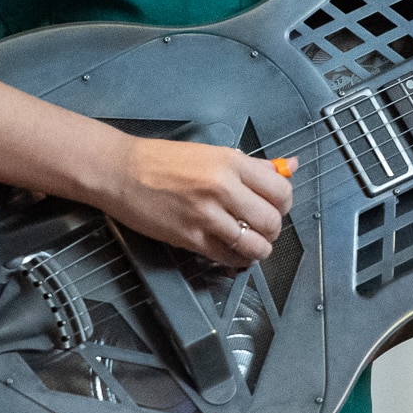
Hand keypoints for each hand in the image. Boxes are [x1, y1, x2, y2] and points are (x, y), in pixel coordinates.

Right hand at [101, 135, 296, 269]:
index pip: (281, 190)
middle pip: (272, 220)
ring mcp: (207, 216)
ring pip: (256, 245)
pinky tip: (233, 252)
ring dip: (258, 248)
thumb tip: (290, 166)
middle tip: (262, 226)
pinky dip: (237, 259)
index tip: (277, 206)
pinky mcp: (191, 238)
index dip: (284, 203)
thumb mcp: (213, 153)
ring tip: (250, 243)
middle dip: (273, 229)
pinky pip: (229, 258)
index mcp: (232, 162)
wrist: (122, 172)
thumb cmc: (163, 160)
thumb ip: (253, 165)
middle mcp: (224, 188)